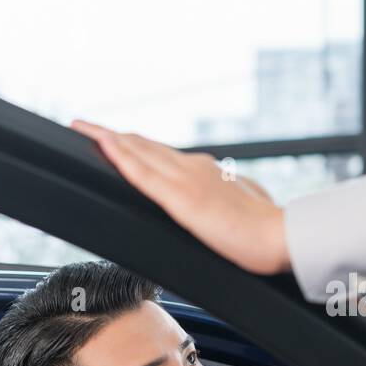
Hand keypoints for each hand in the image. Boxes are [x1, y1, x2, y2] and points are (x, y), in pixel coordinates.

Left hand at [70, 120, 290, 274]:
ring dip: (108, 138)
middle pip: (144, 146)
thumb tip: (219, 207)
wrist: (283, 238)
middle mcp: (194, 168)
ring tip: (82, 128)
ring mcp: (187, 181)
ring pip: (139, 152)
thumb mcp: (244, 206)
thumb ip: (225, 201)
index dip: (134, 144)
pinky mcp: (182, 199)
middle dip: (112, 135)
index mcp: (207, 173)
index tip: (113, 137)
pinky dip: (121, 156)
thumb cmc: (268, 231)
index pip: (161, 154)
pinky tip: (103, 144)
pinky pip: (144, 173)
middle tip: (83, 127)